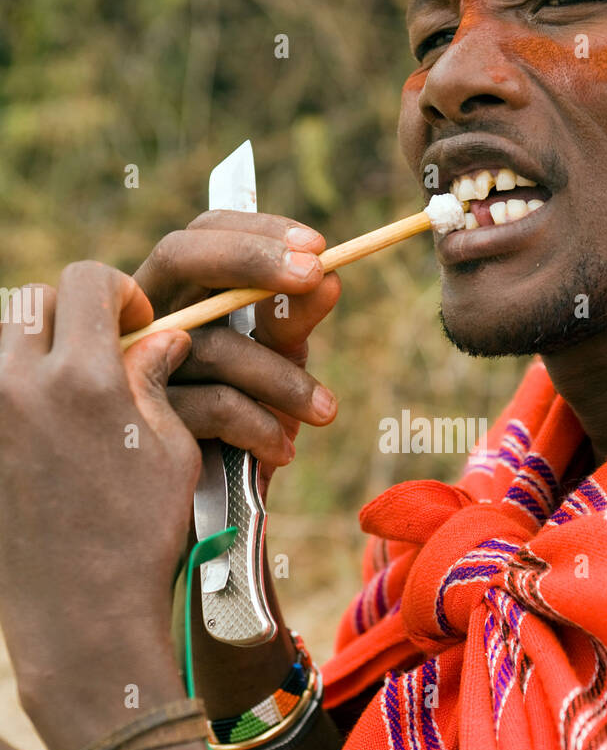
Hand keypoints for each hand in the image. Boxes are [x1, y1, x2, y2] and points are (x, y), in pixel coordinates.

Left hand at [0, 262, 197, 744]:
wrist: (78, 611)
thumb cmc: (137, 536)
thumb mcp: (168, 451)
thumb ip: (154, 380)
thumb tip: (160, 337)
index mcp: (84, 379)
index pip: (86, 282)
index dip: (117, 293)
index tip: (135, 321)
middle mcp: (20, 385)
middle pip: (31, 302)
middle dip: (68, 316)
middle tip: (97, 351)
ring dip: (31, 349)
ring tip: (65, 388)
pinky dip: (12, 391)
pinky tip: (39, 423)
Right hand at [134, 211, 341, 484]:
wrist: (205, 516)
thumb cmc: (238, 429)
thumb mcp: (272, 368)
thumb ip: (290, 324)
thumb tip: (329, 278)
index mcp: (174, 298)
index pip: (200, 234)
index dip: (257, 232)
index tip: (319, 248)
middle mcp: (145, 322)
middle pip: (178, 257)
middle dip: (252, 258)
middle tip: (319, 274)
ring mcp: (134, 369)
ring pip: (211, 344)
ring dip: (282, 376)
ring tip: (325, 411)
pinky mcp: (140, 421)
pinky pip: (211, 407)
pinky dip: (260, 424)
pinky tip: (284, 449)